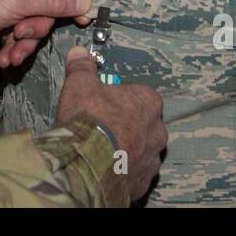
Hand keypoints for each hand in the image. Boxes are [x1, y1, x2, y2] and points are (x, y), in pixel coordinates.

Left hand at [0, 0, 90, 66]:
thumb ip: (56, 1)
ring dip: (25, 41)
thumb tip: (86, 1)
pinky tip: (4, 58)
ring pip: (33, 21)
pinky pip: (17, 31)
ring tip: (12, 53)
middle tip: (22, 33)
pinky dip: (13, 46)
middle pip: (47, 4)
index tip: (84, 20)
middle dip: (37, 26)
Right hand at [55, 47, 165, 200]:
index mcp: (148, 102)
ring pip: (141, 150)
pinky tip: (104, 167)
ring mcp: (151, 159)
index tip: (105, 101)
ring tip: (100, 150)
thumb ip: (82, 67)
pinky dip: (122, 171)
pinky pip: (134, 173)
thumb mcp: (80, 85)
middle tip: (102, 126)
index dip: (121, 98)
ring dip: (126, 149)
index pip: (140, 95)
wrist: (86, 164)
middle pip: (144, 123)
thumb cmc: (89, 120)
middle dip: (126, 125)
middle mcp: (157, 131)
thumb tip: (79, 53)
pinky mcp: (142, 183)